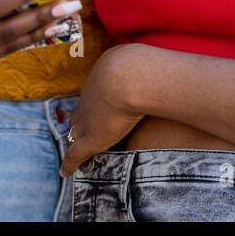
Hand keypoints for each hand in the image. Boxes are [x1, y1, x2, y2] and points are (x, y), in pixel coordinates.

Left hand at [59, 44, 145, 177]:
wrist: (130, 77)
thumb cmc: (142, 68)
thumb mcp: (144, 63)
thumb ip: (150, 70)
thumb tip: (168, 69)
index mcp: (102, 78)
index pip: (94, 95)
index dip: (94, 105)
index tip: (96, 110)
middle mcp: (90, 98)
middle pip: (80, 114)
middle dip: (80, 122)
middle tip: (79, 131)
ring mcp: (89, 118)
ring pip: (77, 132)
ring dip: (76, 140)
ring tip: (74, 151)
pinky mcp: (92, 138)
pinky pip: (76, 153)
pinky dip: (70, 163)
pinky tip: (66, 172)